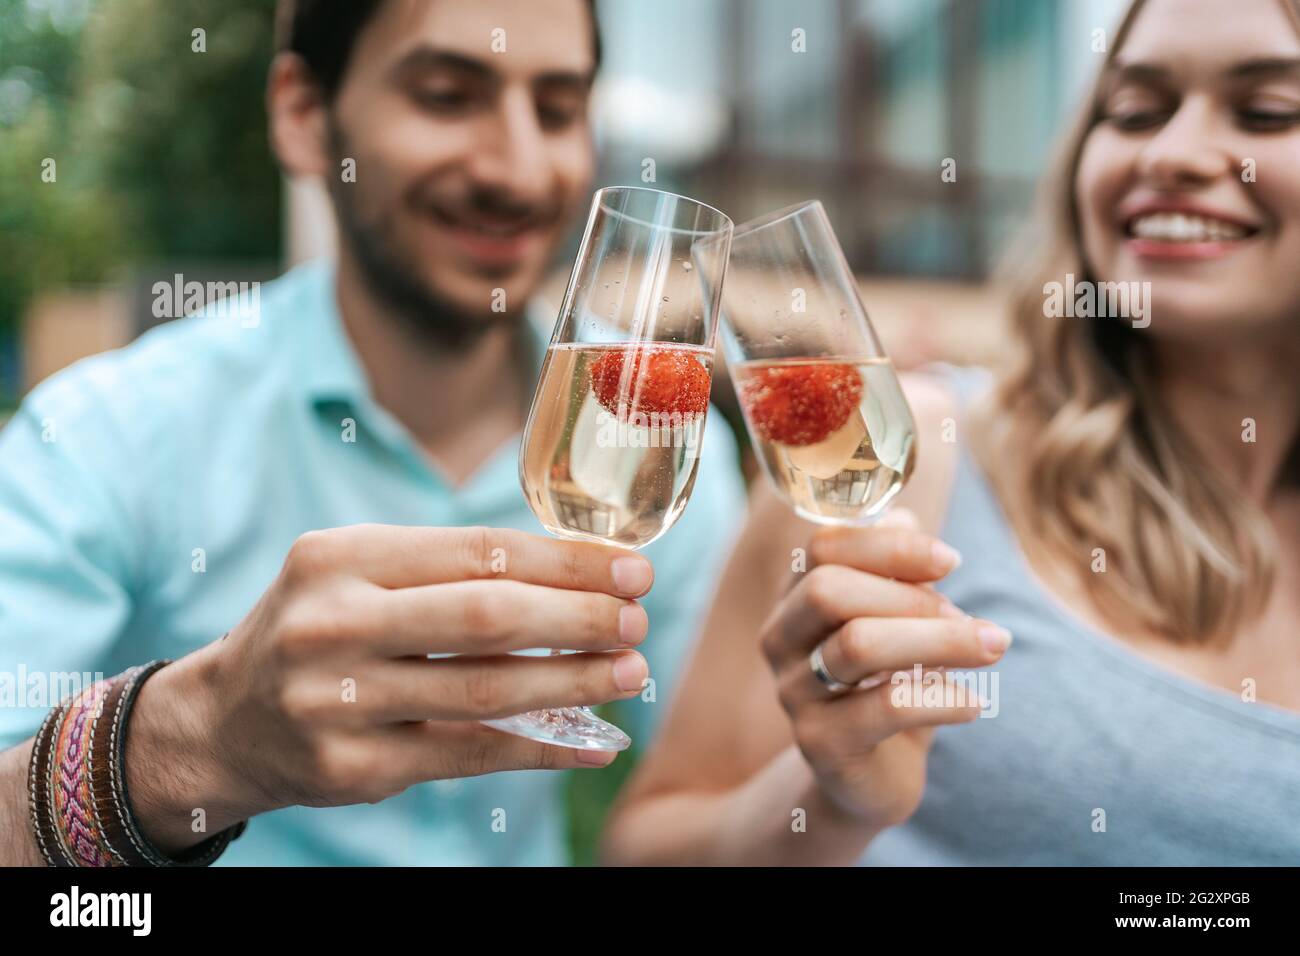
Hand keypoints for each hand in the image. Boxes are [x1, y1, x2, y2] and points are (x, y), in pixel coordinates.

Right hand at [127, 525, 652, 849]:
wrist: (224, 720)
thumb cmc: (317, 628)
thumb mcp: (357, 574)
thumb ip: (447, 570)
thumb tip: (577, 576)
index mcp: (340, 558)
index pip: (479, 551)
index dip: (566, 562)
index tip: (631, 567)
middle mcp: (331, 625)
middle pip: (486, 617)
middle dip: (579, 617)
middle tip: (638, 620)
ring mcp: (337, 702)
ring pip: (484, 691)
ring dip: (573, 683)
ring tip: (629, 673)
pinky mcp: (352, 769)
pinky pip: (468, 754)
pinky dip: (540, 746)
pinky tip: (591, 740)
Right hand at [759, 509, 1009, 831]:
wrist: (872, 776)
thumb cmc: (889, 683)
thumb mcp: (897, 620)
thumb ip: (896, 569)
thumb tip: (905, 518)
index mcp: (795, 598)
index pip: (822, 548)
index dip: (890, 546)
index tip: (950, 560)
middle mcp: (782, 640)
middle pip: (828, 590)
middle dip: (912, 595)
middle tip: (969, 615)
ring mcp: (796, 694)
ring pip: (858, 646)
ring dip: (940, 639)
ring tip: (993, 647)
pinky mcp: (821, 746)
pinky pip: (885, 708)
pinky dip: (943, 697)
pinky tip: (974, 703)